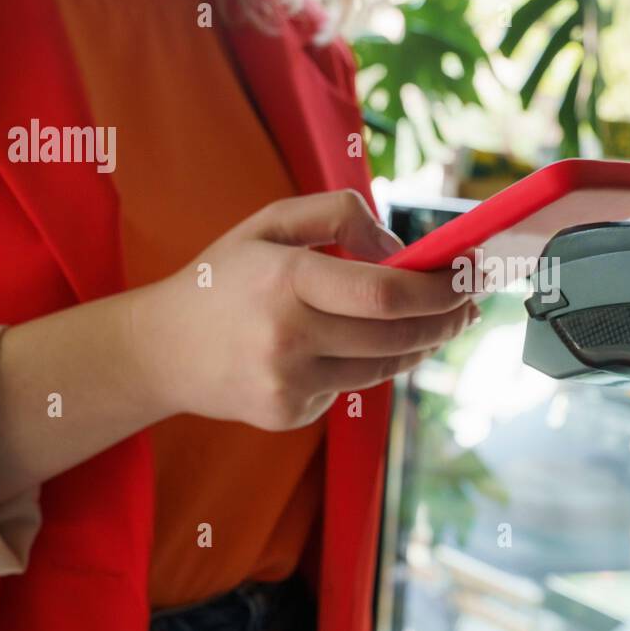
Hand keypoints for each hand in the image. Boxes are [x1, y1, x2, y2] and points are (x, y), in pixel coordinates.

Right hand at [136, 190, 475, 430]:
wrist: (160, 351)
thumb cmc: (222, 280)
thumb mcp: (268, 224)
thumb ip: (337, 215)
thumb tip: (401, 249)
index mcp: (285, 280)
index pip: (385, 294)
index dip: (439, 290)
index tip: (468, 278)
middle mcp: (287, 338)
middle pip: (397, 335)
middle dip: (446, 320)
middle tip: (469, 305)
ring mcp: (288, 384)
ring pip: (384, 366)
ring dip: (420, 344)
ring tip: (437, 323)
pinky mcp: (289, 415)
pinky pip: (351, 388)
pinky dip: (366, 365)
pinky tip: (350, 346)